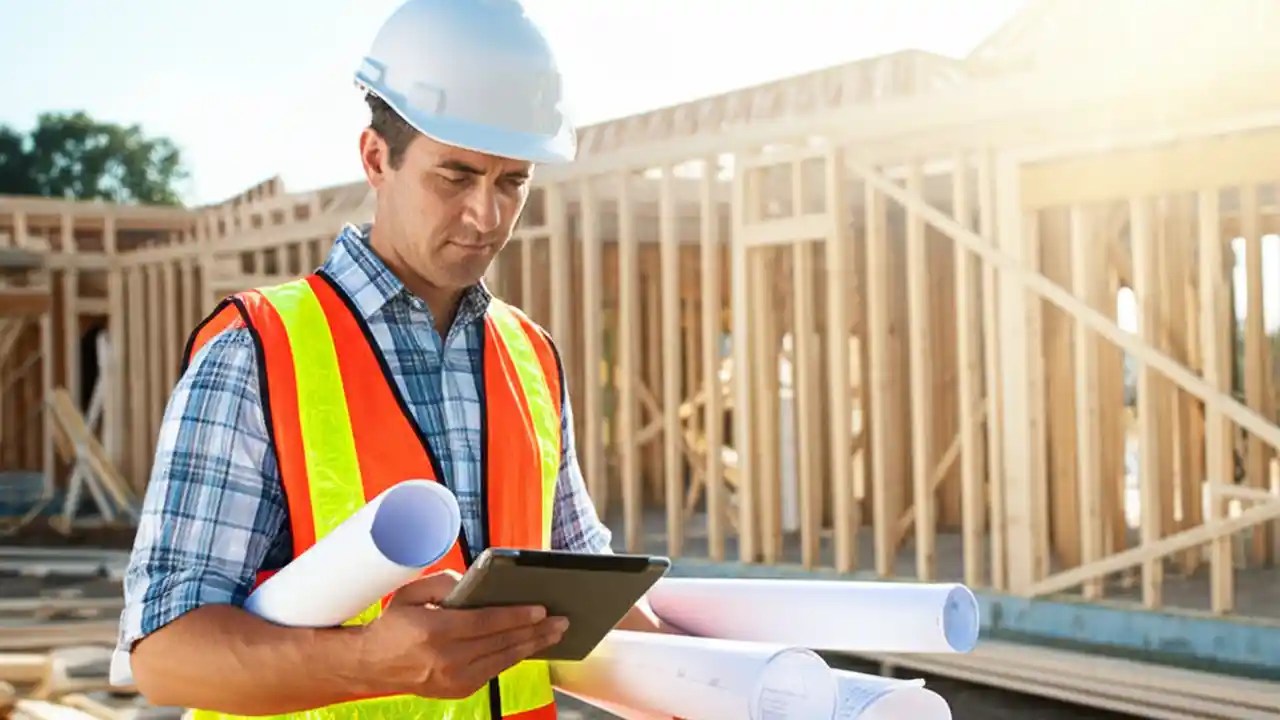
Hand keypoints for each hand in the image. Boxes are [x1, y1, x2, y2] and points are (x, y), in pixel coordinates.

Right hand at [358, 570, 567, 698]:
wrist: (371, 665)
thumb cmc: (393, 625)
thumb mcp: (411, 594)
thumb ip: (444, 582)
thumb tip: (474, 583)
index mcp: (436, 631)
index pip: (487, 622)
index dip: (517, 616)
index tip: (540, 609)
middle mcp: (448, 658)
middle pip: (502, 643)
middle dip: (535, 631)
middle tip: (561, 621)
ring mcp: (454, 679)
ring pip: (503, 660)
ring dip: (532, 646)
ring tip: (554, 634)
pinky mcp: (458, 690)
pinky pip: (494, 671)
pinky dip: (513, 657)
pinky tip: (528, 647)